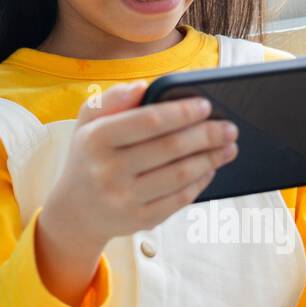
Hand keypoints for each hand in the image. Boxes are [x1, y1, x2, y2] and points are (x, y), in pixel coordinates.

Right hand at [42, 80, 240, 252]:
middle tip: (229, 127)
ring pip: (181, 174)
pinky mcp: (140, 220)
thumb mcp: (88, 121)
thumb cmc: (90, 154)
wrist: (76, 209)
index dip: (182, 112)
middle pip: (170, 148)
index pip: (148, 121)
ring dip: (211, 158)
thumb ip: (113, 98)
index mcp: (96, 139)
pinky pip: (180, 198)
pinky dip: (201, 181)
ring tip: (228, 146)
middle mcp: (108, 170)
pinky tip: (210, 168)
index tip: (206, 105)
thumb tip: (144, 86)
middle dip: (207, 135)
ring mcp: (124, 199)